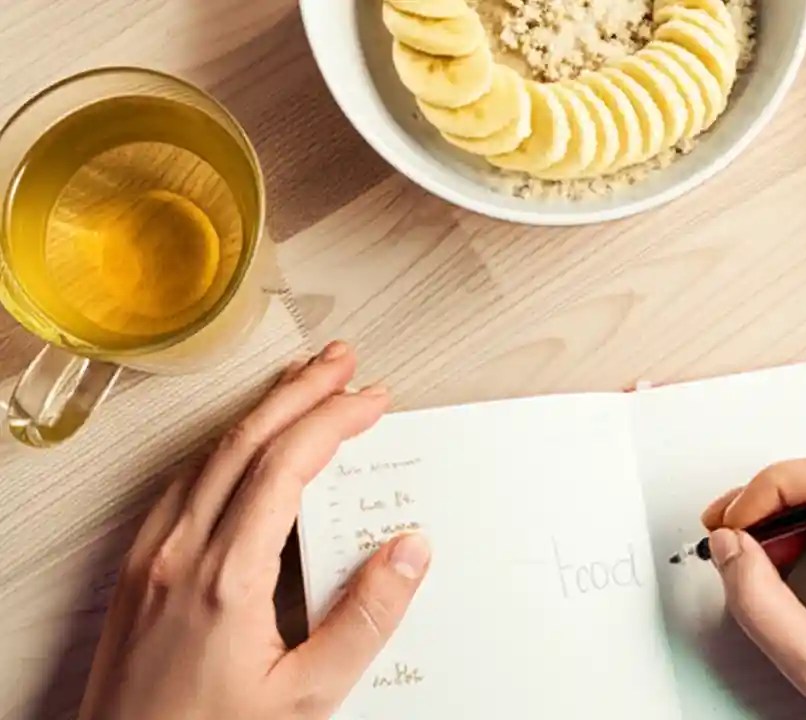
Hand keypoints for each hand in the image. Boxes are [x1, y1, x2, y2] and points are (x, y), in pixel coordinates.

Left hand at [79, 341, 431, 719]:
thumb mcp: (307, 697)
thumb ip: (364, 620)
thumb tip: (410, 550)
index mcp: (228, 577)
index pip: (286, 466)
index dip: (332, 420)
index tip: (371, 398)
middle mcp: (182, 553)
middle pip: (243, 441)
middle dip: (299, 392)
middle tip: (342, 362)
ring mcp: (153, 557)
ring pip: (208, 455)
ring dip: (261, 411)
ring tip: (302, 385)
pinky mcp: (138, 571)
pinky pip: (182, 483)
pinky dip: (223, 446)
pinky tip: (241, 445)